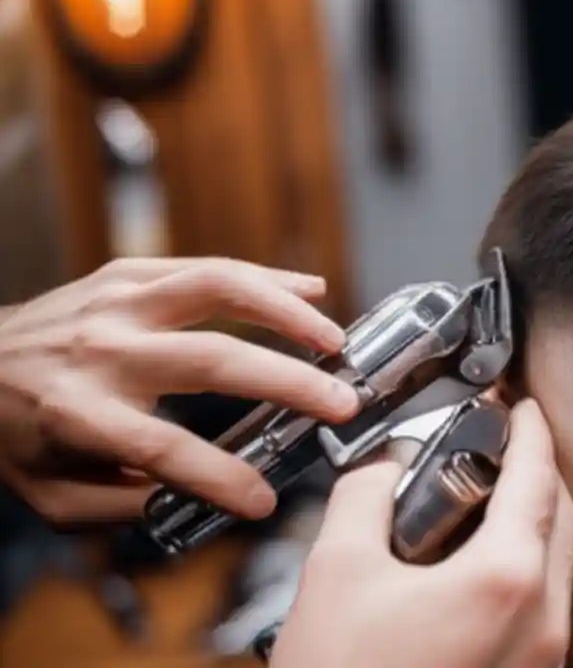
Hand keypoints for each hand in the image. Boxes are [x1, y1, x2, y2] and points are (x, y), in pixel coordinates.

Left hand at [0, 257, 359, 523]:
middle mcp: (102, 351)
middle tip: (340, 405)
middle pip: (211, 361)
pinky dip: (266, 278)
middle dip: (288, 385)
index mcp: (78, 414)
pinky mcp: (126, 274)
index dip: (221, 479)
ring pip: (218, 288)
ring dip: (286, 311)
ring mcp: (116, 303)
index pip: (163, 449)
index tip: (263, 501)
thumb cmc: (14, 434)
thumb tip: (198, 501)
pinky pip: (208, 267)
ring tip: (333, 340)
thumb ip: (124, 506)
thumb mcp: (53, 497)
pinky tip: (311, 290)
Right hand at [271, 399, 572, 667]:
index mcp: (506, 581)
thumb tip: (383, 465)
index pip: (535, 479)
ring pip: (559, 564)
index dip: (528, 431)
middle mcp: (541, 620)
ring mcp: (542, 658)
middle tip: (502, 446)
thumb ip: (366, 496)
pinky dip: (527, 567)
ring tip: (486, 499)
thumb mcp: (337, 570)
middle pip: (561, 518)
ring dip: (535, 521)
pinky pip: (547, 604)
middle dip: (537, 472)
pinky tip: (481, 564)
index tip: (522, 407)